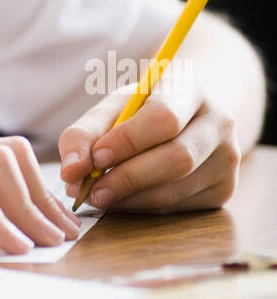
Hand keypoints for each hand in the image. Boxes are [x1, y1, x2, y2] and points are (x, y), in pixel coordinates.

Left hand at [58, 80, 241, 211]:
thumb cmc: (144, 110)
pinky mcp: (224, 190)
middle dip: (128, 178)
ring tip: (100, 195)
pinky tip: (125, 200)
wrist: (188, 118)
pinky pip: (179, 208)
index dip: (129, 141)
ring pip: (176, 190)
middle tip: (91, 190)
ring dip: (131, 199)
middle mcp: (219, 123)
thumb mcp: (115, 107)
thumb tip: (70, 171)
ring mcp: (227, 160)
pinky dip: (144, 207)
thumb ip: (86, 132)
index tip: (96, 157)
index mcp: (191, 90)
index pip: (164, 118)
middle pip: (177, 159)